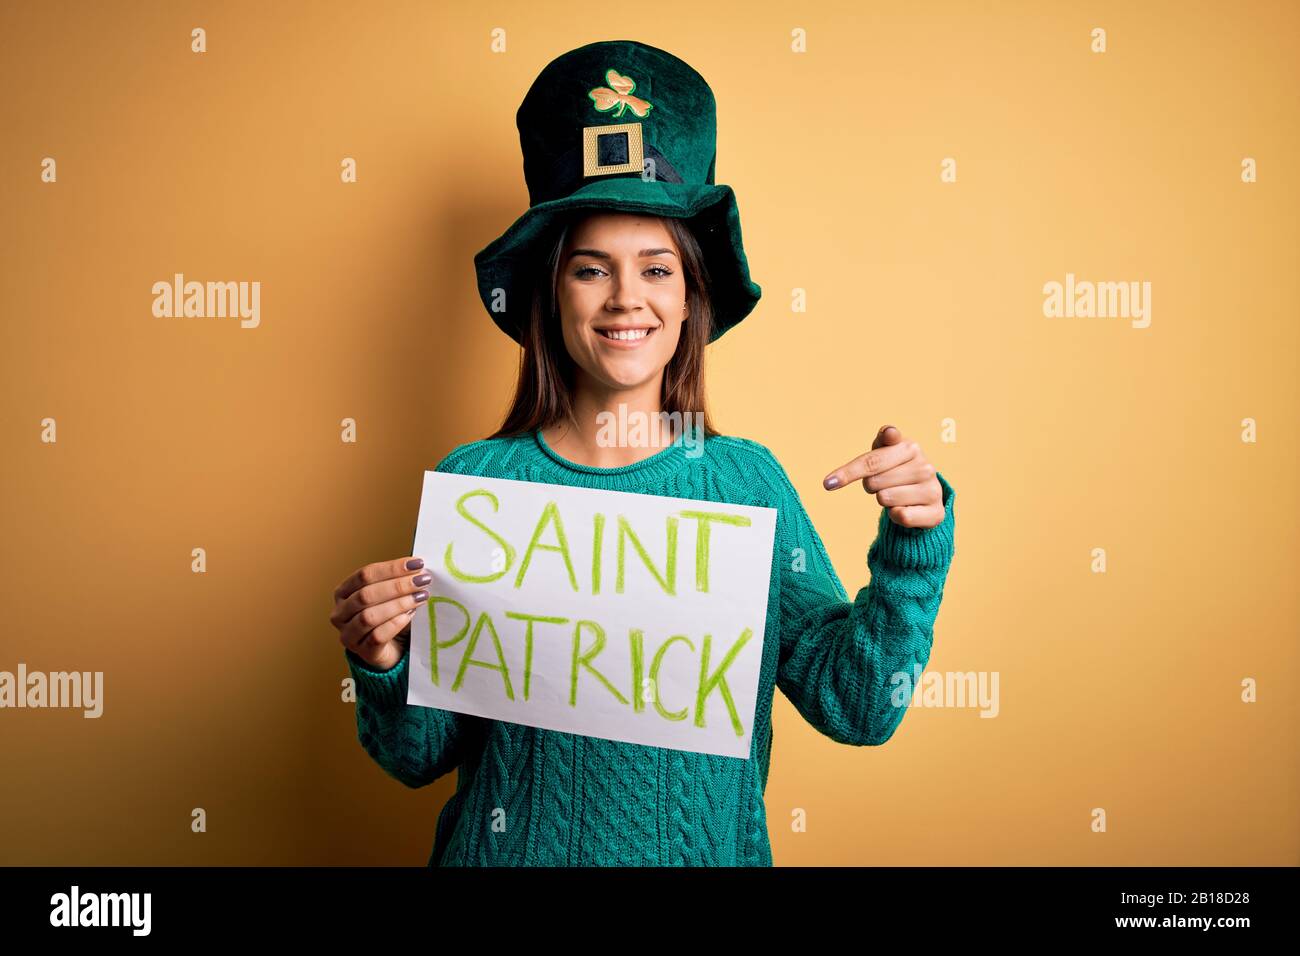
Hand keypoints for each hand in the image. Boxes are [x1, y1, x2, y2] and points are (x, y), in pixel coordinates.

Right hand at [330, 555, 431, 671]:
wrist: (392, 650)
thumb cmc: (390, 618)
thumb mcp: (390, 596)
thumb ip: (398, 581)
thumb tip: (418, 567)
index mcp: (343, 592)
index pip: (365, 575)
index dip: (392, 568)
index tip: (417, 564)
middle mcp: (340, 613)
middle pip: (366, 594)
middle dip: (397, 585)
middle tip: (422, 580)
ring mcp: (349, 635)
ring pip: (369, 616)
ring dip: (398, 604)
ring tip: (420, 597)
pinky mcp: (363, 653)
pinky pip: (377, 636)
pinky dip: (394, 624)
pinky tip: (409, 616)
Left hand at [823, 425, 943, 528]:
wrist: (925, 495)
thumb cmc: (896, 468)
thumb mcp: (885, 451)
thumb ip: (882, 440)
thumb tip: (889, 431)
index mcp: (910, 447)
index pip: (871, 460)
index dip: (849, 472)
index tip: (828, 483)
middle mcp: (925, 466)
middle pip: (874, 483)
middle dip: (871, 486)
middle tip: (883, 484)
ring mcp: (932, 490)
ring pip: (885, 499)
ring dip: (884, 501)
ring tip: (896, 495)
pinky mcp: (936, 513)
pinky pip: (901, 517)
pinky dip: (896, 516)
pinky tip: (904, 509)